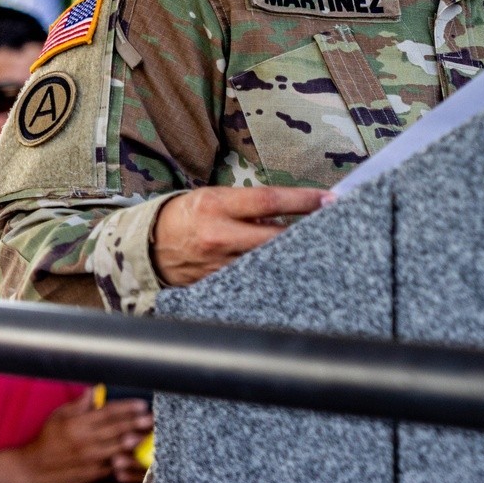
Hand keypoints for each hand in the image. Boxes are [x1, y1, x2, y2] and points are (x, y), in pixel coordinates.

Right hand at [17, 393, 154, 482]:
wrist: (32, 469)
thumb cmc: (46, 440)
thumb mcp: (57, 417)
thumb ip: (78, 405)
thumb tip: (94, 390)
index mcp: (78, 425)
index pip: (108, 413)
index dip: (127, 408)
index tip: (142, 405)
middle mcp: (86, 442)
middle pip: (118, 430)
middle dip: (138, 424)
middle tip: (153, 419)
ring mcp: (91, 460)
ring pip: (120, 450)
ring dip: (137, 443)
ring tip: (153, 437)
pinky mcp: (93, 475)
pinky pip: (115, 468)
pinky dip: (128, 463)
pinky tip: (142, 459)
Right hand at [152, 186, 324, 288]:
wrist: (149, 247)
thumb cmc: (186, 216)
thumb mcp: (214, 198)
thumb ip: (250, 206)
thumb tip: (291, 211)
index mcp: (217, 206)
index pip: (270, 200)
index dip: (303, 200)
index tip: (330, 198)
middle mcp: (219, 236)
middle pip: (276, 236)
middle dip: (307, 232)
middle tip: (334, 226)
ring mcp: (220, 264)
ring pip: (269, 260)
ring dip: (293, 254)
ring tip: (317, 247)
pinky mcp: (219, 284)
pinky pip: (254, 277)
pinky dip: (273, 271)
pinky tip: (290, 268)